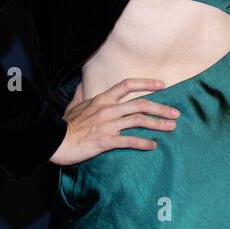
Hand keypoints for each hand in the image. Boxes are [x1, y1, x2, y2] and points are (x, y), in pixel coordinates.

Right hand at [49, 77, 179, 165]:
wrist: (53, 140)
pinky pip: (129, 141)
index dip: (146, 83)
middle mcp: (108, 109)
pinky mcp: (105, 141)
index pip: (127, 85)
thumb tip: (84, 85)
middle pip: (140, 104)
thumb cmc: (64, 124)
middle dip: (161, 108)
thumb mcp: (74, 105)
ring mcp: (108, 125)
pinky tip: (153, 145)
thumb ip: (82, 95)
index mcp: (102, 99)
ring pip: (139, 121)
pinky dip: (143, 143)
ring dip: (158, 124)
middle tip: (175, 113)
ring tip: (171, 127)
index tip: (162, 85)